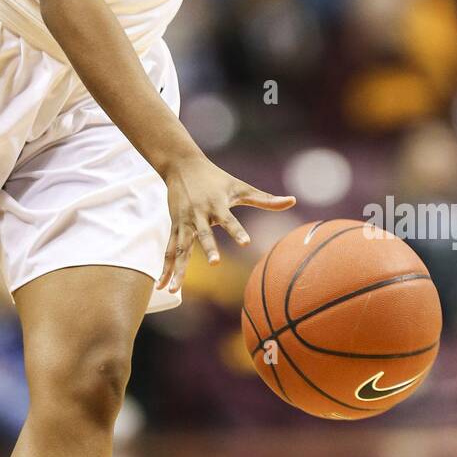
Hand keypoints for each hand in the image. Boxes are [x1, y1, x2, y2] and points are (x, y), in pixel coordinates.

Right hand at [157, 154, 294, 294]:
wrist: (181, 165)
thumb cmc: (216, 178)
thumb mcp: (240, 187)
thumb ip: (265, 199)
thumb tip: (293, 200)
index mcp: (217, 205)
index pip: (230, 220)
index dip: (238, 230)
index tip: (246, 243)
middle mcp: (199, 215)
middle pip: (204, 235)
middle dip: (208, 249)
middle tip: (215, 264)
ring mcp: (184, 222)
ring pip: (180, 249)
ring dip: (178, 269)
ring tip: (175, 290)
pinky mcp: (174, 226)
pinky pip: (169, 250)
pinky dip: (166, 267)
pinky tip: (162, 286)